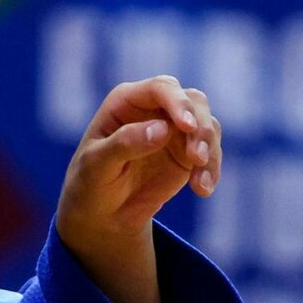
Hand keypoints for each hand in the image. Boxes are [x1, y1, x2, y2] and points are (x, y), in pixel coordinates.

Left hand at [58, 75, 222, 249]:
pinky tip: (203, 190)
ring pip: (206, 125)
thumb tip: (162, 129)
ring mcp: (175, 130)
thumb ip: (125, 143)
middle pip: (192, 101)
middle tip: (198, 158)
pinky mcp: (188, 153)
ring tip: (200, 185)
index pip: (160, 89)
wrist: (103, 213)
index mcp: (127, 101)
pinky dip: (211, 170)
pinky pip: (210, 153)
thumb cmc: (91, 182)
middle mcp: (155, 109)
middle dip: (200, 127)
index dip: (178, 103)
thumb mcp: (97, 165)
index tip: (187, 126)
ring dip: (210, 151)